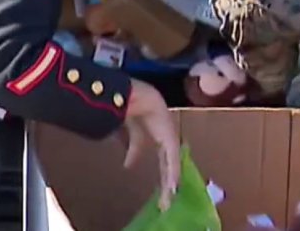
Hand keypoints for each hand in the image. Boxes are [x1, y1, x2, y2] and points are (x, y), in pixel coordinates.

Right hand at [122, 79, 179, 211]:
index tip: (165, 192)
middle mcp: (169, 138)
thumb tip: (128, 167)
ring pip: (172, 166)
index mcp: (161, 136)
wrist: (135, 95)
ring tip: (169, 199)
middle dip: (168, 184)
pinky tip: (171, 188)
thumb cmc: (132, 107)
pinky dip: (170, 175)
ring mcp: (171, 139)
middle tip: (166, 203)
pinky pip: (171, 161)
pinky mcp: (170, 139)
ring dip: (170, 183)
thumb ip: (133, 149)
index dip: (165, 175)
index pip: (165, 161)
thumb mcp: (131, 133)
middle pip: (170, 166)